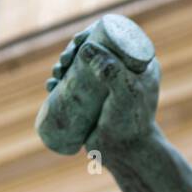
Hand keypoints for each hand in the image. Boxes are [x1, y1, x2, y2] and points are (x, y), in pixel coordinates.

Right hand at [41, 19, 160, 159]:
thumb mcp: (124, 96)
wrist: (128, 156)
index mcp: (140, 65)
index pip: (114, 39)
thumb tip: (85, 47)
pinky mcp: (97, 104)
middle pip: (96, 53)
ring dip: (64, 66)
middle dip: (73, 52)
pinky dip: (62, 84)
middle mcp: (126, 75)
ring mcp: (110, 90)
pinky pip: (78, 88)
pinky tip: (51, 85)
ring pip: (83, 70)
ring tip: (55, 75)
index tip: (76, 42)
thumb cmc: (131, 126)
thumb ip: (111, 72)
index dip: (91, 34)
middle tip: (62, 63)